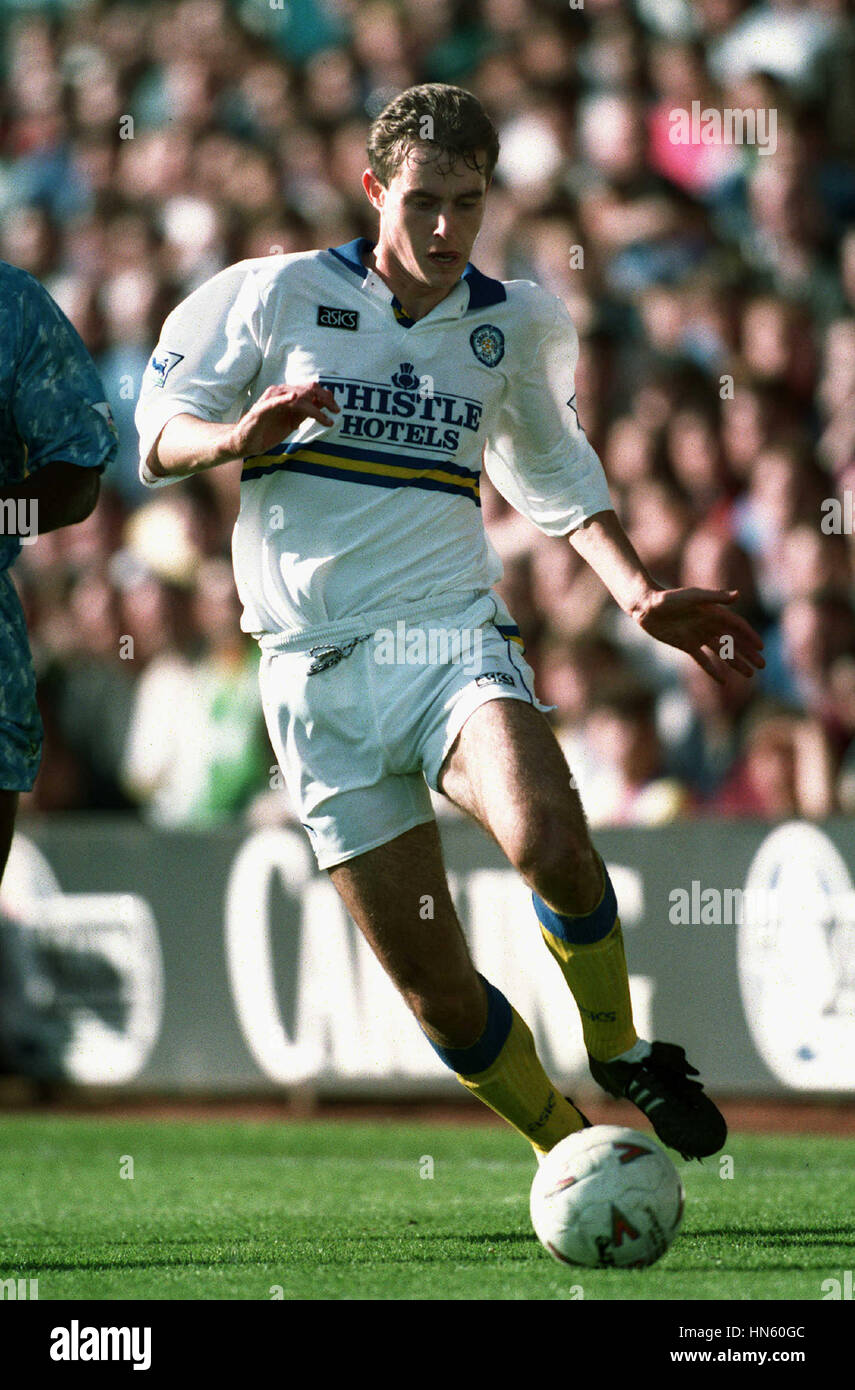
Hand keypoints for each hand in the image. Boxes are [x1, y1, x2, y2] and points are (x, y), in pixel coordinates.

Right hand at [228, 381, 339, 457]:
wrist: (248, 442)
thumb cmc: (269, 430)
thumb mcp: (293, 421)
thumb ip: (307, 411)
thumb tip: (325, 404)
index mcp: (289, 396)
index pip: (311, 389)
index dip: (326, 396)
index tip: (337, 409)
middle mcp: (281, 394)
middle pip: (307, 389)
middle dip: (324, 398)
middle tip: (336, 410)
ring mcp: (271, 400)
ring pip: (296, 396)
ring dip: (312, 406)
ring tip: (324, 417)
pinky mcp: (261, 409)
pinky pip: (273, 402)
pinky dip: (284, 398)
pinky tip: (295, 397)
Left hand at [632, 586, 764, 682]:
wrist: (646, 607)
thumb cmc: (669, 598)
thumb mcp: (692, 597)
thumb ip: (715, 597)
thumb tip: (738, 595)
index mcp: (714, 613)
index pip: (737, 626)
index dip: (750, 636)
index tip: (761, 648)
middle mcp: (709, 625)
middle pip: (733, 642)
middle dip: (748, 653)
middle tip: (762, 666)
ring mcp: (698, 636)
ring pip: (722, 653)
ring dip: (736, 663)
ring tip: (750, 674)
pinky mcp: (686, 645)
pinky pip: (703, 660)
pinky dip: (712, 670)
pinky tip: (723, 681)